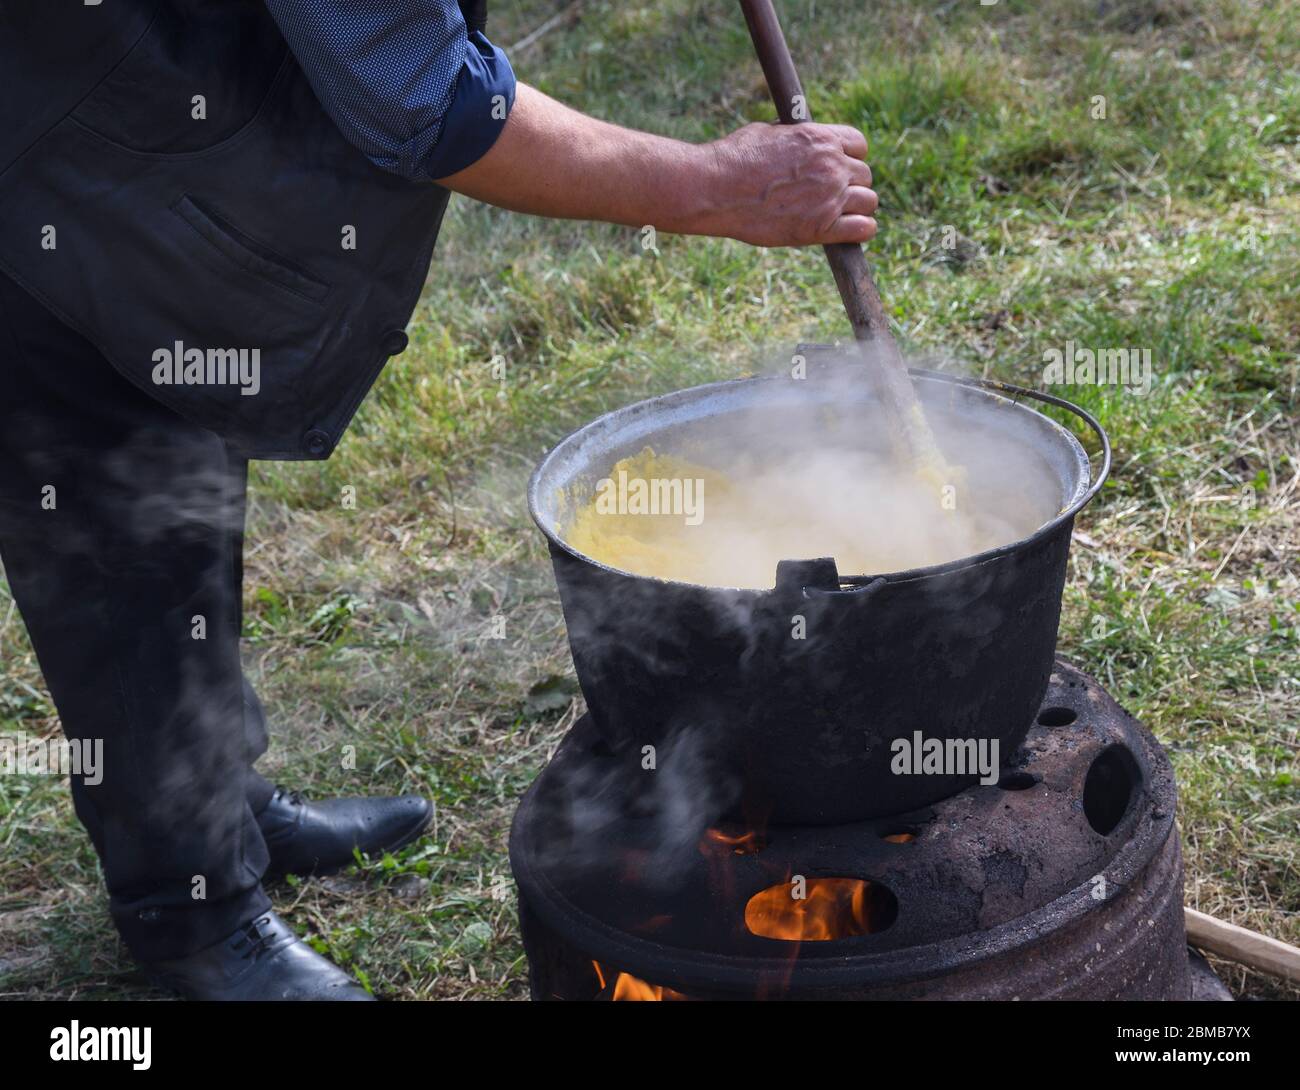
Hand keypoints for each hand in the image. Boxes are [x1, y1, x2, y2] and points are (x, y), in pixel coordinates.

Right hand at [699, 121, 876, 246]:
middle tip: (834, 195)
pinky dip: (861, 230)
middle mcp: (831, 166)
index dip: (851, 156)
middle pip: (864, 175)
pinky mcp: (820, 228)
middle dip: (852, 184)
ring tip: (841, 214)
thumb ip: (794, 139)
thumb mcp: (768, 132)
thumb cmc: (734, 159)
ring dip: (858, 207)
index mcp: (820, 139)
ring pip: (868, 201)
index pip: (859, 144)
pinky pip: (863, 229)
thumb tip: (796, 140)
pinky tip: (853, 232)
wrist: (715, 190)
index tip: (841, 167)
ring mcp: (829, 198)